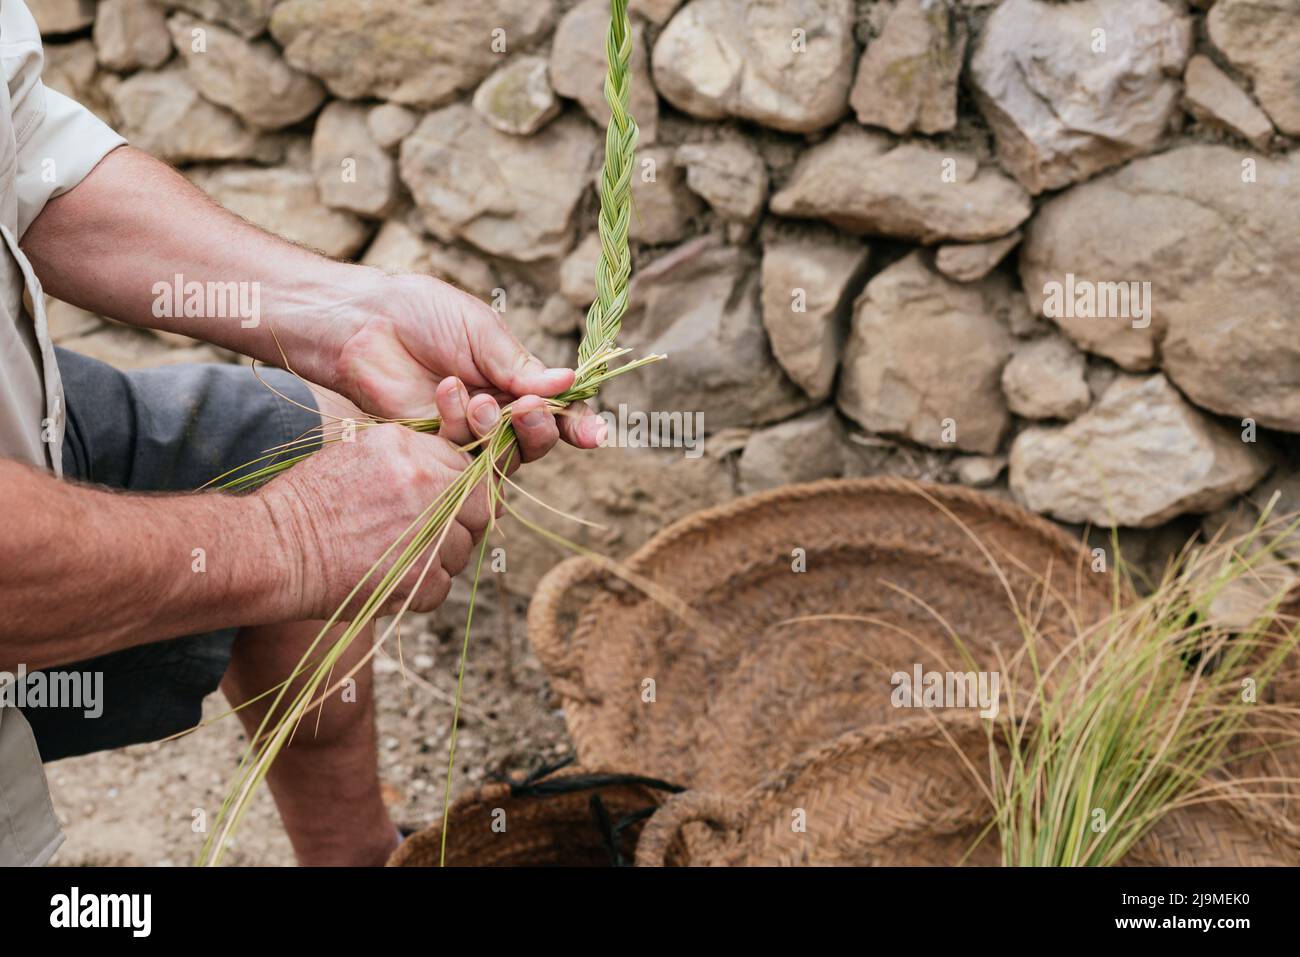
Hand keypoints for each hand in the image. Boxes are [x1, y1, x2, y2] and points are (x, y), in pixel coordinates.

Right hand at [259, 423, 496, 617]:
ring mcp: (428, 532)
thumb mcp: (358, 455)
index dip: (458, 490)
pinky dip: (422, 587)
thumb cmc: (309, 503)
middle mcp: (425, 485)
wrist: (274, 549)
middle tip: (433, 534)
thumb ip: (410, 459)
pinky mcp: (421, 578)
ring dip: (440, 557)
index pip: (466, 468)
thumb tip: (453, 474)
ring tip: (398, 557)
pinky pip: (443, 584)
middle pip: (480, 507)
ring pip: (463, 549)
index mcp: (410, 450)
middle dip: (464, 522)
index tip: (442, 504)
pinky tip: (390, 578)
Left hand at [332, 273, 605, 452]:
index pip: (556, 410)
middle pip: (536, 440)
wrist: (364, 321)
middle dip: (541, 428)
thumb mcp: (482, 332)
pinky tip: (448, 391)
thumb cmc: (423, 314)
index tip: (596, 436)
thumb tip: (570, 382)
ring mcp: (464, 430)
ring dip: (499, 428)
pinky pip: (460, 449)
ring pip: (503, 453)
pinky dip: (459, 421)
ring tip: (481, 398)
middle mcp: (495, 410)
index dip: (578, 425)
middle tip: (529, 408)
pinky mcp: (431, 445)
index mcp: (514, 379)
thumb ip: (521, 366)